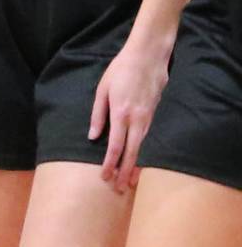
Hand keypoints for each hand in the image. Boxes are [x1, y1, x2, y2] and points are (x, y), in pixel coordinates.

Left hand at [89, 39, 168, 191]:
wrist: (148, 57)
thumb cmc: (120, 70)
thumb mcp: (102, 89)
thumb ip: (98, 114)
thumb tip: (93, 136)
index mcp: (120, 113)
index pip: (115, 146)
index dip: (110, 164)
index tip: (104, 177)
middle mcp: (137, 120)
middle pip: (131, 153)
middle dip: (125, 172)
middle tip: (119, 189)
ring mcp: (148, 118)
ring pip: (141, 148)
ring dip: (135, 165)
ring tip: (129, 181)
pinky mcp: (153, 115)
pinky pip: (146, 139)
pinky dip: (141, 152)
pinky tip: (137, 160)